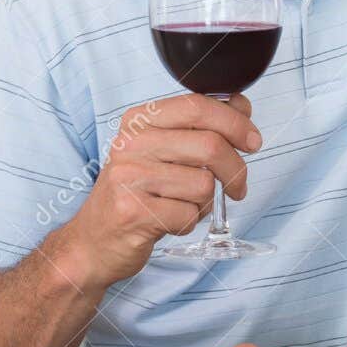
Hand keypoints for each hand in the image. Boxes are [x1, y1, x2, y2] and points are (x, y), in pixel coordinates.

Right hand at [57, 93, 261, 288]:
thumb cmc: (135, 192)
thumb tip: (242, 105)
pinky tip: (170, 220)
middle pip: (210, 145)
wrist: (94, 241)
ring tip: (185, 204)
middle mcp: (130, 144)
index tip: (253, 140)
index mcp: (139, 120)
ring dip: (207, 202)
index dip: (235, 121)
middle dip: (236, 169)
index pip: (197, 106)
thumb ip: (200, 127)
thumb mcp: (163, 149)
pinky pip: (189, 214)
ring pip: (204, 184)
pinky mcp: (133, 212)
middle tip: (238, 186)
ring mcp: (129, 178)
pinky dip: (190, 222)